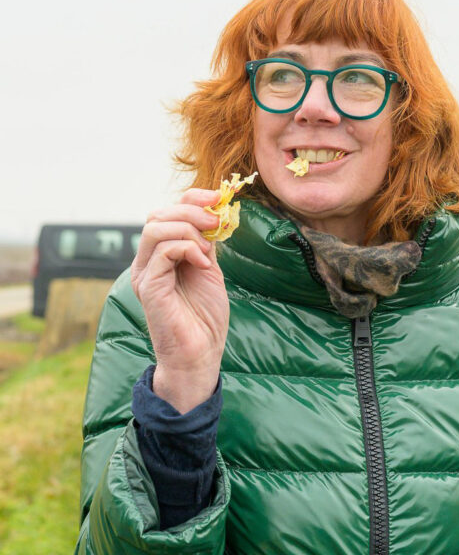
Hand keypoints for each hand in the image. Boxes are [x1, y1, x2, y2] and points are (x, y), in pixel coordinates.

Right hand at [131, 188, 228, 412]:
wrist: (200, 356)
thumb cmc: (205, 319)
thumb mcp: (209, 271)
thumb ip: (206, 244)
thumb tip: (214, 214)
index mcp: (160, 257)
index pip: (166, 212)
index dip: (191, 198)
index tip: (218, 198)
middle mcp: (147, 262)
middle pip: (158, 215)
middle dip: (191, 210)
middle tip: (215, 223)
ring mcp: (144, 274)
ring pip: (156, 228)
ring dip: (189, 229)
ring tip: (209, 249)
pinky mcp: (149, 287)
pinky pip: (162, 251)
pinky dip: (188, 249)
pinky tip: (205, 264)